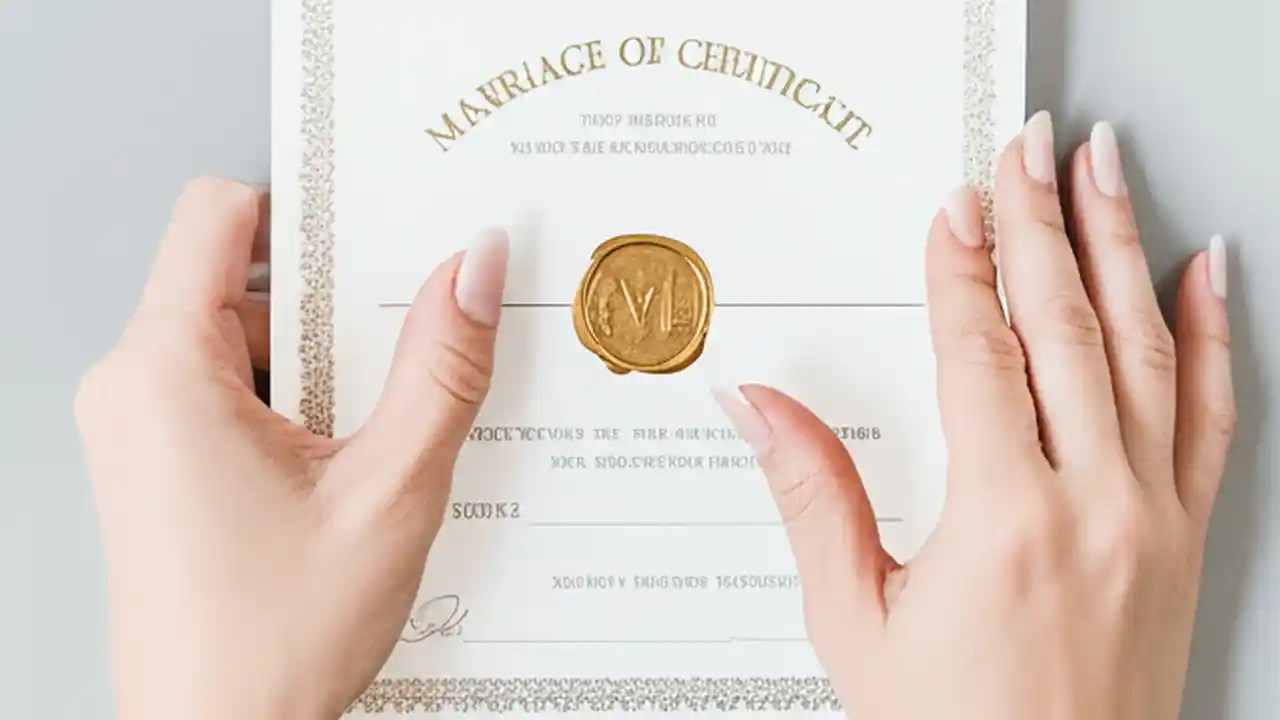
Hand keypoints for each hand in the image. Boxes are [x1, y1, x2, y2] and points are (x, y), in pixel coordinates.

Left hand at [74, 179, 509, 718]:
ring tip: (378, 435)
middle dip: (335, 307)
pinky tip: (348, 466)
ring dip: (324, 367)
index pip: (217, 216)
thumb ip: (441, 369)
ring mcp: (140, 430)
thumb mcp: (390, 491)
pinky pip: (229, 393)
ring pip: (242, 342)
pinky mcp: (159, 466)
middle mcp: (133, 390)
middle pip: (240, 282)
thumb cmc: (273, 642)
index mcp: (164, 374)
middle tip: (404, 355)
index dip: (305, 206)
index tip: (376, 224)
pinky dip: (298, 406)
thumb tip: (472, 267)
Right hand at [715, 113, 1233, 718]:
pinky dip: (1211, 335)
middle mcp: (1095, 508)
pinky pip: (1215, 417)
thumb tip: (760, 409)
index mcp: (1003, 523)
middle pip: (1067, 329)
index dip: (964, 269)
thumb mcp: (855, 623)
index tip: (955, 206)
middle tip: (1027, 151)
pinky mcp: (1187, 540)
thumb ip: (809, 499)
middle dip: (1042, 224)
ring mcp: (1154, 520)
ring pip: (1146, 352)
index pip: (982, 355)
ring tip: (1103, 174)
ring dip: (1122, 249)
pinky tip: (1201, 274)